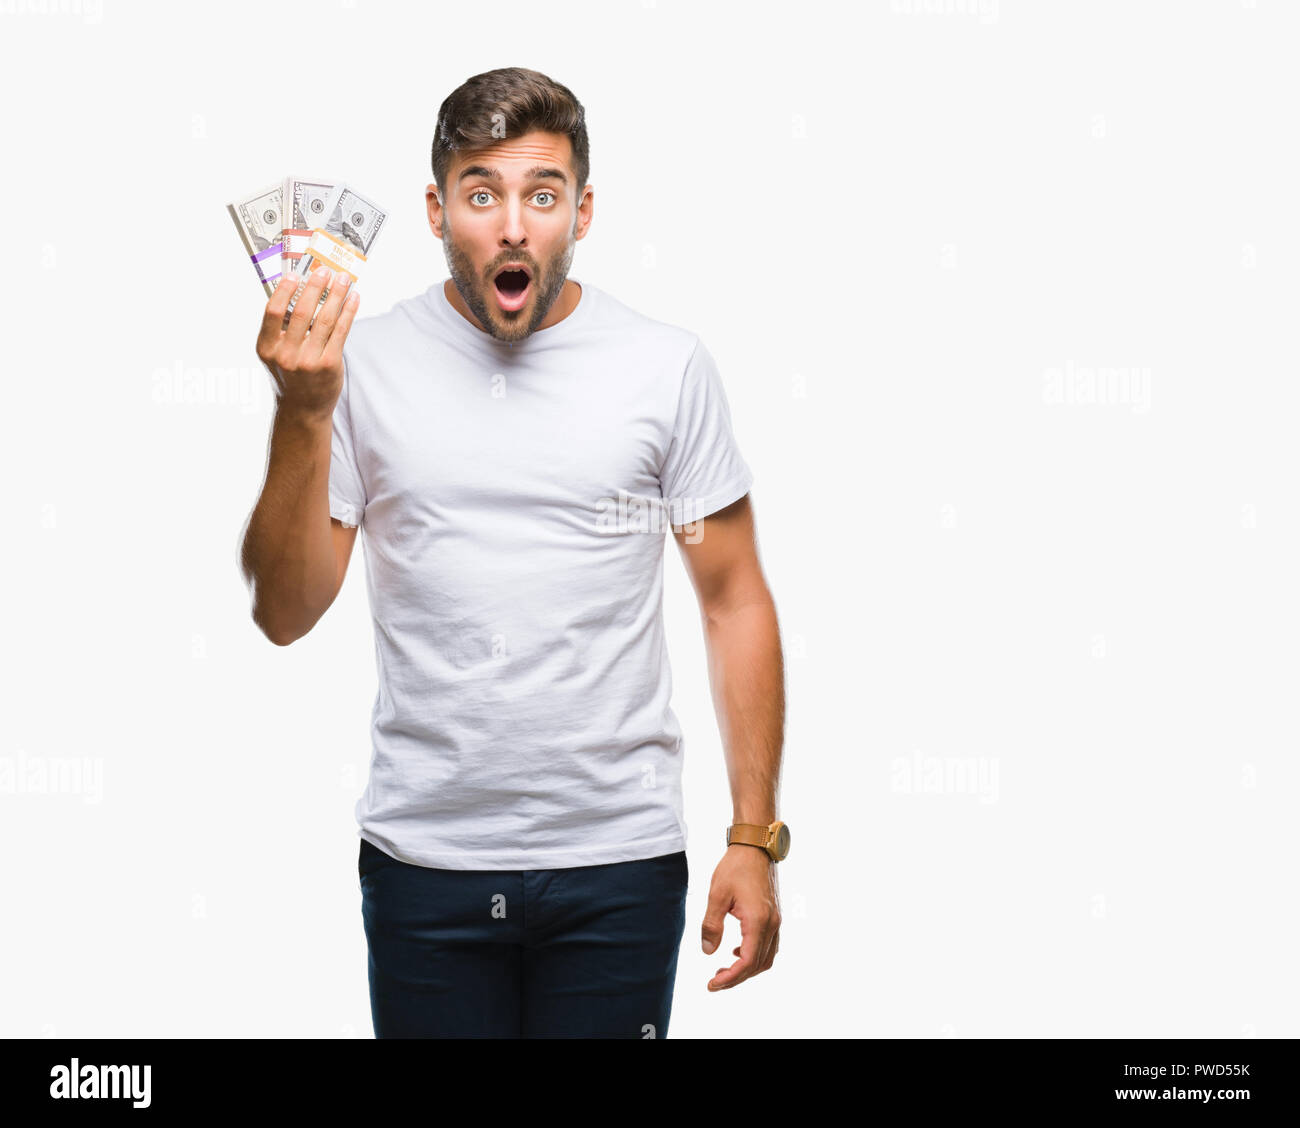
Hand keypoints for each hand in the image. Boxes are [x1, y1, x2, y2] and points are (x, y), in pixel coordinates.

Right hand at [255, 265, 359, 421]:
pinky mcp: (329, 364)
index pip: (272, 312)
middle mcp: (286, 354)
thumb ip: (282, 328)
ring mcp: (308, 360)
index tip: (295, 274)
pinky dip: (348, 312)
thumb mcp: (275, 353)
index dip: (284, 290)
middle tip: (325, 270)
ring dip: (337, 295)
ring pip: (325, 319)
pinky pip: (341, 331)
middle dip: (316, 287)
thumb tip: (301, 291)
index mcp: (267, 348)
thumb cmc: (290, 375)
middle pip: (302, 312)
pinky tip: (353, 299)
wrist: (303, 408)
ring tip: (344, 279)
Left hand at [700, 844, 781, 989]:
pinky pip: (769, 946)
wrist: (755, 847)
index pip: (746, 962)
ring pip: (766, 958)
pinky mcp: (774, 917)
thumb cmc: (735, 867)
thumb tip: (708, 952)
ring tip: (724, 971)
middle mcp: (771, 925)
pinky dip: (755, 957)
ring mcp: (776, 921)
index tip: (712, 984)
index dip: (730, 978)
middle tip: (714, 982)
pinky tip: (736, 952)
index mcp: (758, 921)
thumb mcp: (716, 895)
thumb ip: (712, 925)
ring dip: (747, 969)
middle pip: (757, 965)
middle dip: (736, 978)